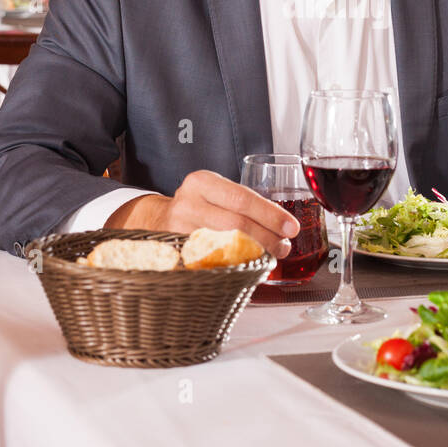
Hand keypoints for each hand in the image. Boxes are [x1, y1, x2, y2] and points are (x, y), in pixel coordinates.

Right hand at [106, 169, 299, 258]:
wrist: (156, 220)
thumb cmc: (198, 207)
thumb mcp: (215, 192)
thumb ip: (243, 203)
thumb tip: (284, 224)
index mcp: (201, 182)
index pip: (242, 198)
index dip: (270, 214)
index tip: (291, 227)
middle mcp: (187, 203)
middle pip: (236, 223)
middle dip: (268, 237)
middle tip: (284, 246)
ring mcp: (178, 230)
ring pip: (225, 245)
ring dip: (256, 253)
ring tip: (272, 254)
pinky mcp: (176, 255)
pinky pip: (212, 262)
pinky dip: (236, 265)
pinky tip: (249, 264)